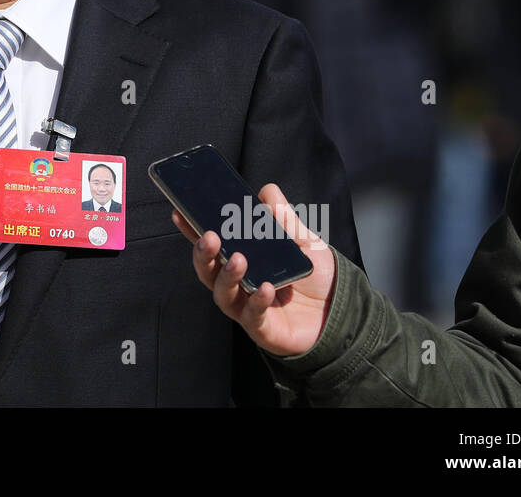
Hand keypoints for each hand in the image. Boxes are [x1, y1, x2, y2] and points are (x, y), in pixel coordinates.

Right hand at [172, 182, 334, 356]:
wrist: (340, 311)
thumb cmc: (314, 276)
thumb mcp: (303, 240)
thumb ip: (284, 218)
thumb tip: (267, 191)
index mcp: (240, 259)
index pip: (211, 245)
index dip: (192, 230)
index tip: (180, 213)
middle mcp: (237, 284)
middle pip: (208, 270)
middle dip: (204, 253)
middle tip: (210, 237)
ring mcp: (246, 307)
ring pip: (223, 294)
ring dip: (227, 276)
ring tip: (238, 259)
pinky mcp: (263, 328)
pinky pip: (253, 316)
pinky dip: (257, 301)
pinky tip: (265, 288)